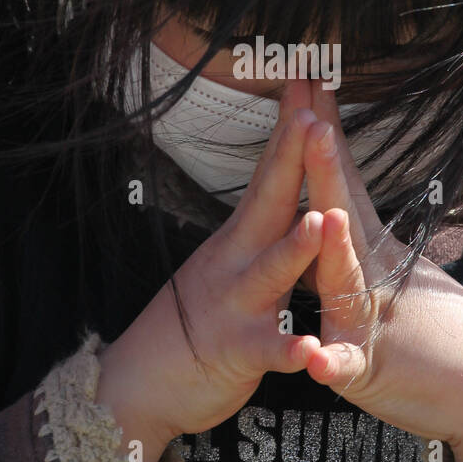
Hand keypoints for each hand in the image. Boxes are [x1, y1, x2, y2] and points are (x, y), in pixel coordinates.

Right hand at [96, 79, 326, 461]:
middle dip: (293, 160)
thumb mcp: (228, 262)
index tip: (308, 82)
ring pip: (270, 272)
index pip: (269, 173)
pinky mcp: (237, 351)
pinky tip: (310, 350)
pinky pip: (266, 350)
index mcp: (240, 238)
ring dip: (295, 247)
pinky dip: (288, 350)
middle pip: (269, 202)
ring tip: (322, 222)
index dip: (290, 130)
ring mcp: (235, 303)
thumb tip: (285, 190)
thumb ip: (259, 230)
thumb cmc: (197, 319)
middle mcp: (235, 260)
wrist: (140, 379)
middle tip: (316, 118)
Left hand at [296, 81, 462, 461]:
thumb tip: (338, 203)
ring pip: (346, 282)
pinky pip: (345, 365)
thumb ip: (364, 241)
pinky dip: (330, 360)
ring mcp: (368, 320)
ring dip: (334, 252)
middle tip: (311, 116)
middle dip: (326, 167)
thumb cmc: (440, 332)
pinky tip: (313, 357)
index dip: (324, 133)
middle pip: (345, 213)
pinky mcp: (367, 371)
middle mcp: (371, 275)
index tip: (308, 79)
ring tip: (324, 219)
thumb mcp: (398, 274)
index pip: (344, 181)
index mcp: (371, 249)